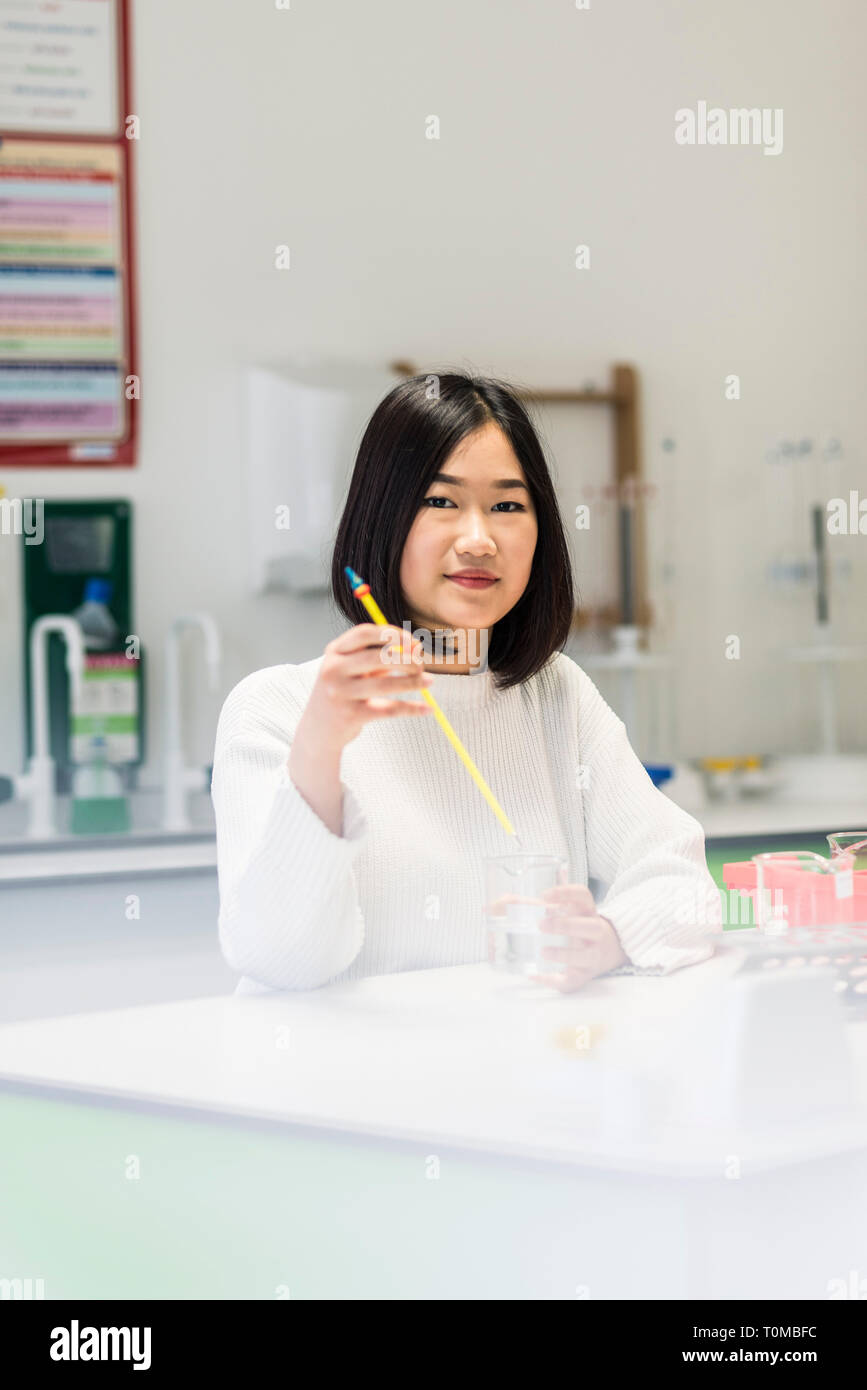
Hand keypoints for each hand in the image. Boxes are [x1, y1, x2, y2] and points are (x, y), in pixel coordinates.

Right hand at [294, 623, 432, 759]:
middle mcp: (333, 670)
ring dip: (413, 682)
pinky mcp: (350, 716)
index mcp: (334, 652)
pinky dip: (411, 709)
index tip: (413, 641)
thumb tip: (416, 646)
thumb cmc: (343, 692)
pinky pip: (389, 710)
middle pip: (378, 657)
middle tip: (421, 665)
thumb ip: (381, 656)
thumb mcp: (354, 669)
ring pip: (386, 685)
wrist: (319, 730)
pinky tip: (427, 708)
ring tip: (429, 682)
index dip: (393, 634)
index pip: (364, 633)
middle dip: (407, 659)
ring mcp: (340, 693)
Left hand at [527, 883, 627, 992]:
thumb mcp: (570, 913)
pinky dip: (553, 980)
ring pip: (586, 956)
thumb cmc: (579, 928)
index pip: (584, 897)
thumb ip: (543, 905)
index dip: (566, 893)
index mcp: (588, 913)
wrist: (607, 951)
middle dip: (566, 925)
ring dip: (564, 954)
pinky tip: (536, 976)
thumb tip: (506, 900)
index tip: (544, 896)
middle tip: (541, 925)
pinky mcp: (585, 975)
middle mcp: (596, 933)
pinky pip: (572, 980)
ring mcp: (593, 955)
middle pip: (590, 927)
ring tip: (543, 952)